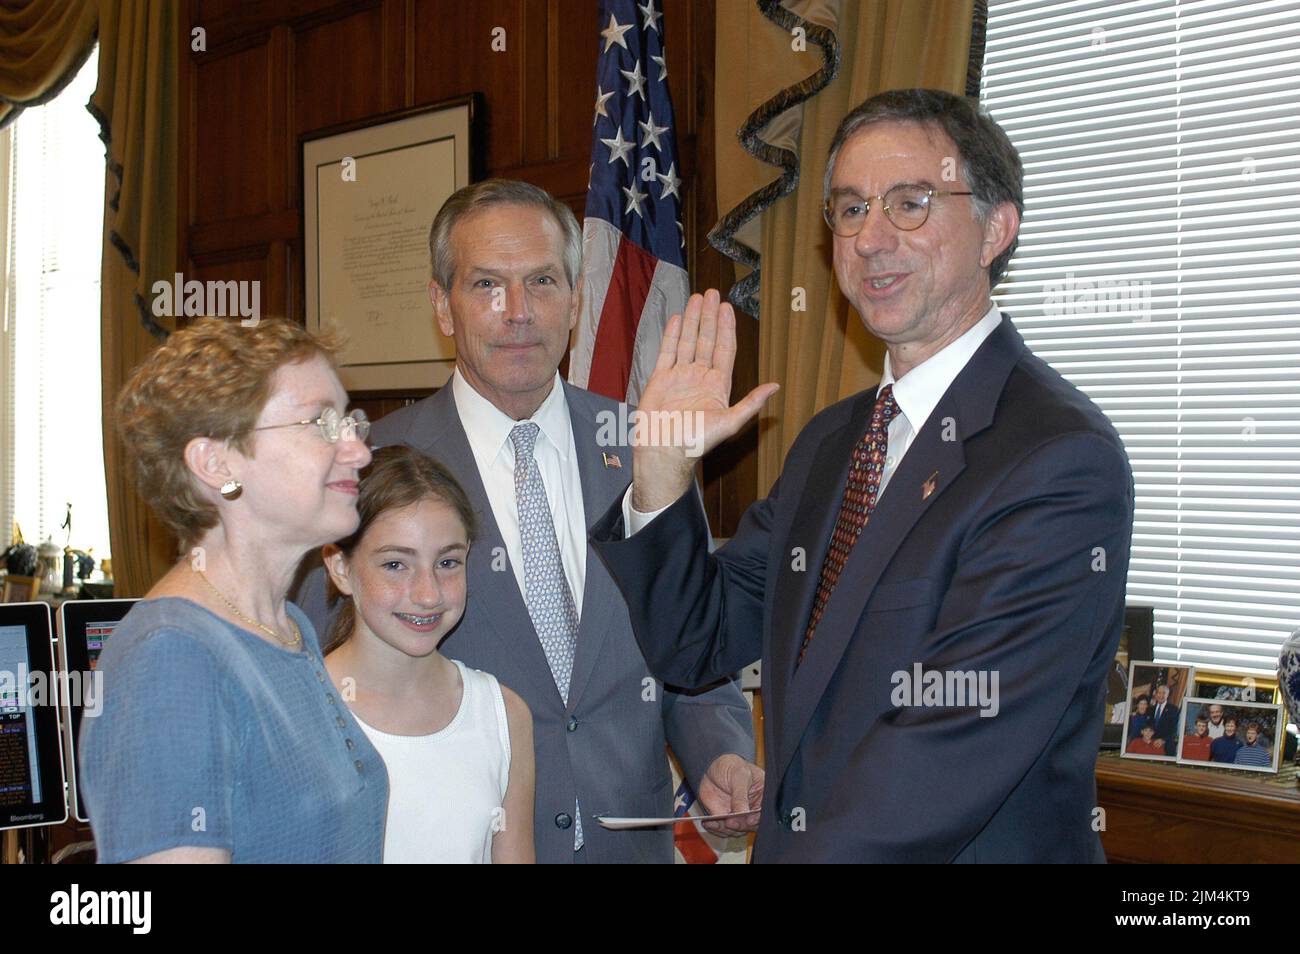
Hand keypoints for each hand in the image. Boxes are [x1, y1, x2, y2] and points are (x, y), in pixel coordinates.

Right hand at [631, 289, 778, 511]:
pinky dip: (673, 334)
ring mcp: (679, 376)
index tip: (729, 308)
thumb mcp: (730, 422)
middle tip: (713, 294)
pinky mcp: (660, 378)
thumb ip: (751, 403)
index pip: (724, 350)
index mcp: (717, 385)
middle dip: (710, 317)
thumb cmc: (696, 441)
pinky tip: (678, 318)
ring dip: (693, 320)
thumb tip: (775, 387)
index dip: (727, 329)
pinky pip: (667, 351)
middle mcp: (699, 377)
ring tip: (697, 298)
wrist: (664, 450)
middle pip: (707, 340)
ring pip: (688, 341)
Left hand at [696, 753, 763, 833]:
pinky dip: (714, 828)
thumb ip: (740, 794)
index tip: (749, 820)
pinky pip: (722, 829)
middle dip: (740, 826)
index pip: (764, 812)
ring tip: (715, 822)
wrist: (711, 766)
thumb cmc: (732, 766)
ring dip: (726, 829)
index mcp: (762, 797)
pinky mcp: (725, 819)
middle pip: (751, 825)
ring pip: (736, 830)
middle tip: (730, 822)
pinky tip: (707, 823)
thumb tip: (743, 812)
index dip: (757, 818)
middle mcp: (752, 809)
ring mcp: (739, 816)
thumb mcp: (739, 775)